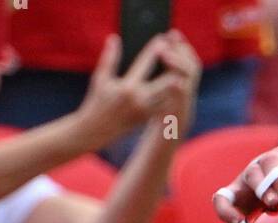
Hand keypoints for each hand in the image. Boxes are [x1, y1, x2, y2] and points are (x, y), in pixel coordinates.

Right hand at [75, 32, 196, 148]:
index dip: (154, 51)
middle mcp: (140, 100)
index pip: (144, 65)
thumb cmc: (97, 101)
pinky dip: (170, 96)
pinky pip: (163, 105)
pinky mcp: (148, 118)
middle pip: (164, 83)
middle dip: (172, 68)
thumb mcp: (100, 78)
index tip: (162, 40)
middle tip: (179, 56)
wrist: (97, 129)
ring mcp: (146, 111)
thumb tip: (115, 38)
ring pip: (167, 96)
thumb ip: (109, 58)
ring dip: (174, 83)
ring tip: (180, 70)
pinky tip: (174, 86)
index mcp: (128, 88)